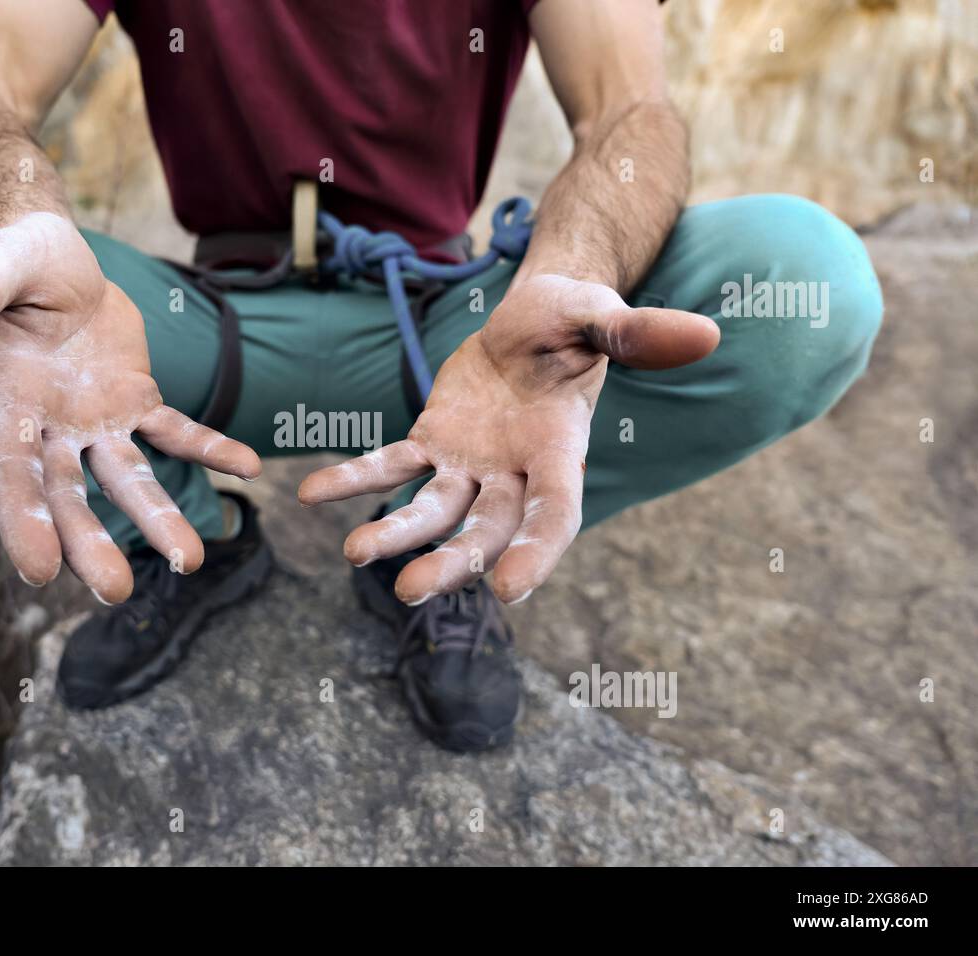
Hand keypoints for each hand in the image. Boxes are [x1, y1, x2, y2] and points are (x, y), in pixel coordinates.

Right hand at [0, 212, 259, 602]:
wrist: (53, 259)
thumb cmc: (15, 263)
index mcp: (8, 405)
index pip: (11, 473)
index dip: (22, 520)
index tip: (38, 573)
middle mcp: (52, 429)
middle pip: (70, 497)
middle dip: (90, 545)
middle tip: (116, 592)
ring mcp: (98, 422)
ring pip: (128, 479)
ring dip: (157, 517)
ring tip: (191, 560)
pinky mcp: (137, 401)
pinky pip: (176, 431)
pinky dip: (209, 448)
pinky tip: (249, 468)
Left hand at [298, 273, 717, 604]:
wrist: (536, 315)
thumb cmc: (575, 320)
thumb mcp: (600, 318)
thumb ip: (637, 336)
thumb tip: (707, 334)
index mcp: (562, 451)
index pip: (555, 513)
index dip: (537, 551)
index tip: (512, 591)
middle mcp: (514, 472)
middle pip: (485, 532)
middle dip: (451, 563)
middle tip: (409, 591)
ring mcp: (471, 464)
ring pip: (434, 511)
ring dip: (398, 534)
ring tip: (356, 553)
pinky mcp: (433, 442)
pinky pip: (392, 465)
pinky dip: (355, 479)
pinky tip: (310, 495)